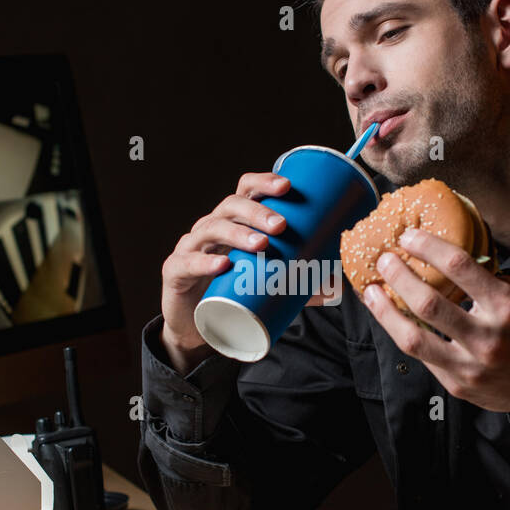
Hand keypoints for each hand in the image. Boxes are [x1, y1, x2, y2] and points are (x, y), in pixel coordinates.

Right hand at [160, 172, 328, 370]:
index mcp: (232, 222)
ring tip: (261, 245)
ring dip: (238, 234)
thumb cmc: (231, 293)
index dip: (263, 183)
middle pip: (230, 206)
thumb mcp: (264, 283)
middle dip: (257, 211)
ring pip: (211, 229)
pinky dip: (205, 263)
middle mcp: (210, 227)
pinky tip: (222, 265)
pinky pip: (187, 263)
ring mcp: (190, 248)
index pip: (245, 191)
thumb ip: (296, 282)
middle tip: (281, 225)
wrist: (195, 326)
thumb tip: (333, 283)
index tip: (287, 187)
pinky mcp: (175, 272)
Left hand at [361, 226, 509, 414]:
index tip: (408, 237)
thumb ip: (490, 282)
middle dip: (398, 277)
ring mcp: (469, 365)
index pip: (459, 267)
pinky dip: (405, 336)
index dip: (427, 247)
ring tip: (371, 293)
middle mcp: (486, 336)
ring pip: (413, 338)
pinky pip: (424, 358)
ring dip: (385, 312)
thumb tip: (452, 261)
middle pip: (428, 303)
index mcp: (505, 306)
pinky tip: (393, 321)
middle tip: (384, 260)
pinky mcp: (458, 386)